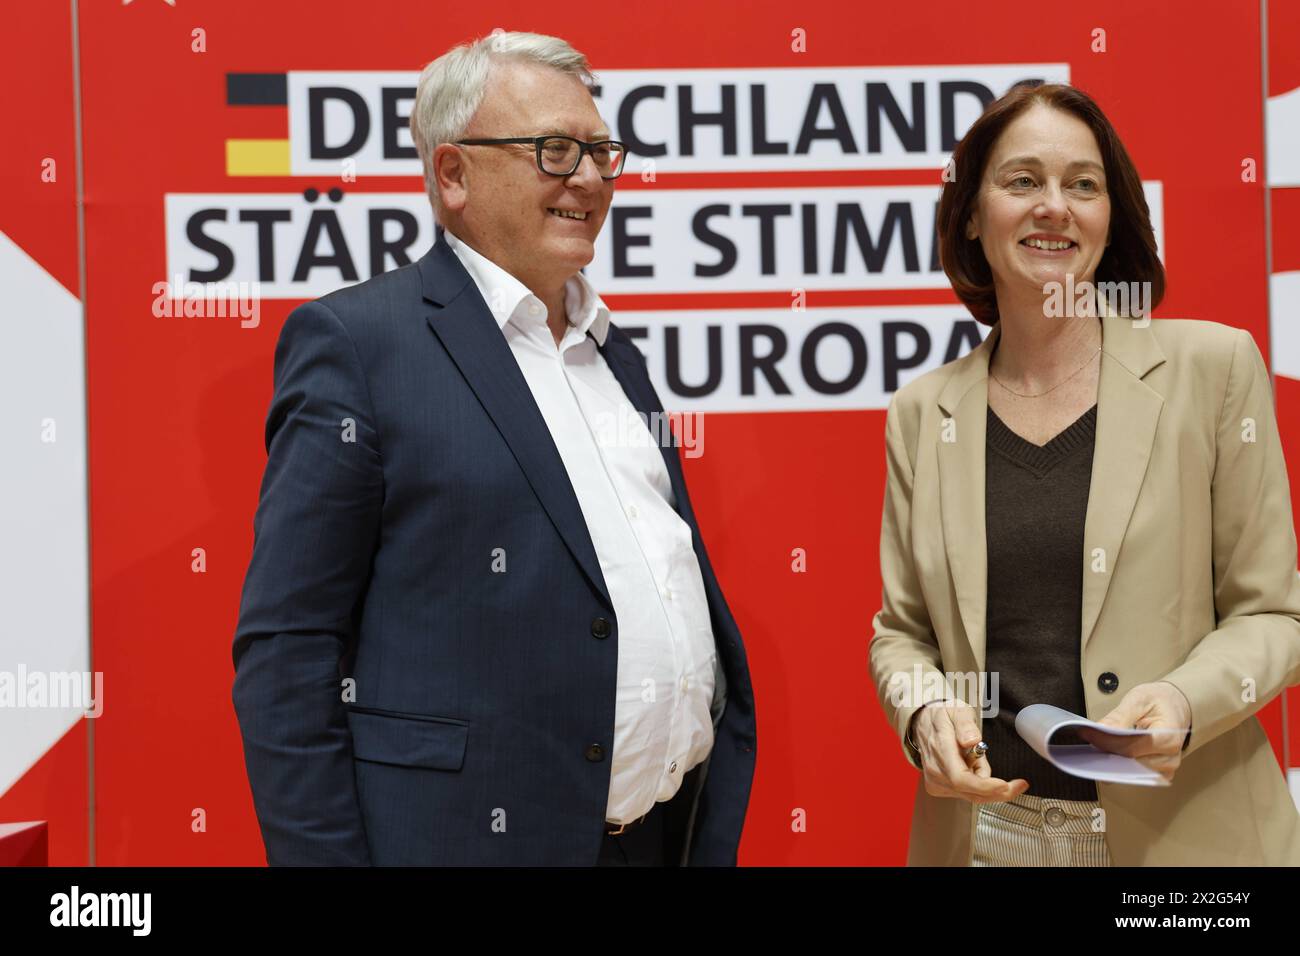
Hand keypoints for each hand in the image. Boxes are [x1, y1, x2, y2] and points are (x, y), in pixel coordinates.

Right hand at [911, 700, 1028, 803]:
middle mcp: (935, 771)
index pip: (961, 779)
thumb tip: (972, 740)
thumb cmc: (942, 716)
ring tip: (979, 759)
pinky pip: (966, 794)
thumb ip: (965, 724)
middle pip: (970, 793)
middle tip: (1019, 784)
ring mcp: (936, 781)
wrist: (923, 722)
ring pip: (971, 796)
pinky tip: (972, 768)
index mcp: (940, 749)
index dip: (985, 786)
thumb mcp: (957, 710)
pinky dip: (978, 786)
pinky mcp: (938, 788)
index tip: (1005, 785)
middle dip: (998, 791)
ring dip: (987, 784)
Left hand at [1077, 681, 1191, 783]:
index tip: (1089, 735)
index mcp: (1169, 737)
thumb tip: (1101, 729)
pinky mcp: (1156, 773)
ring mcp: (1165, 768)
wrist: (1174, 706)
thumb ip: (1120, 716)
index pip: (1134, 746)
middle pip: (1131, 762)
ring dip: (1111, 760)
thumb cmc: (1159, 702)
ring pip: (1130, 772)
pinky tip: (1108, 754)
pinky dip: (1119, 766)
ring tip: (1097, 746)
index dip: (1109, 742)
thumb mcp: (1139, 699)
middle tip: (1089, 740)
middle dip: (1108, 752)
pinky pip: (1133, 775)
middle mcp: (1170, 757)